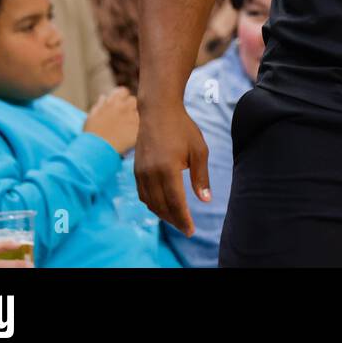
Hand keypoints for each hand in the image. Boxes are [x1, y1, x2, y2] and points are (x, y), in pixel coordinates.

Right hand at [83, 87, 139, 154]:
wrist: (97, 150)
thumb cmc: (92, 134)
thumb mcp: (91, 116)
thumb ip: (100, 105)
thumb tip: (104, 97)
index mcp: (112, 102)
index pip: (123, 91)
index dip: (122, 97)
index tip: (121, 102)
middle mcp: (124, 107)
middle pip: (133, 100)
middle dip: (129, 106)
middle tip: (124, 116)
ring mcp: (133, 117)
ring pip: (138, 112)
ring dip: (134, 116)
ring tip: (126, 126)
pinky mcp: (138, 128)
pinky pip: (142, 124)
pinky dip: (137, 127)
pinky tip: (129, 134)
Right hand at [134, 102, 210, 236]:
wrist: (158, 111)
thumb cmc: (182, 128)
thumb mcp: (199, 150)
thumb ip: (201, 177)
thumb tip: (205, 200)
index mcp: (168, 168)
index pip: (175, 202)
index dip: (183, 219)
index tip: (191, 230)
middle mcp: (151, 173)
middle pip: (161, 206)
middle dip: (174, 220)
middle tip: (186, 227)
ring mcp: (140, 172)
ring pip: (150, 202)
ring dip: (162, 213)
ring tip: (176, 219)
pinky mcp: (136, 169)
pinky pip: (143, 194)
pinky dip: (152, 204)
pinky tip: (163, 205)